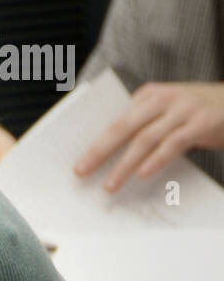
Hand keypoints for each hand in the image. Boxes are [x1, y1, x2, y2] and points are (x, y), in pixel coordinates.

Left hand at [74, 82, 223, 191]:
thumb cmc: (202, 112)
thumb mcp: (170, 112)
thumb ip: (146, 125)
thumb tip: (112, 155)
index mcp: (149, 95)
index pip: (115, 120)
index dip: (95, 141)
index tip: (78, 161)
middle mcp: (163, 98)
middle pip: (123, 127)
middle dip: (99, 152)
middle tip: (81, 171)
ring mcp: (184, 109)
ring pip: (145, 138)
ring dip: (124, 164)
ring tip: (110, 185)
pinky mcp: (203, 122)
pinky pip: (174, 143)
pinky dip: (156, 160)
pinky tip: (143, 174)